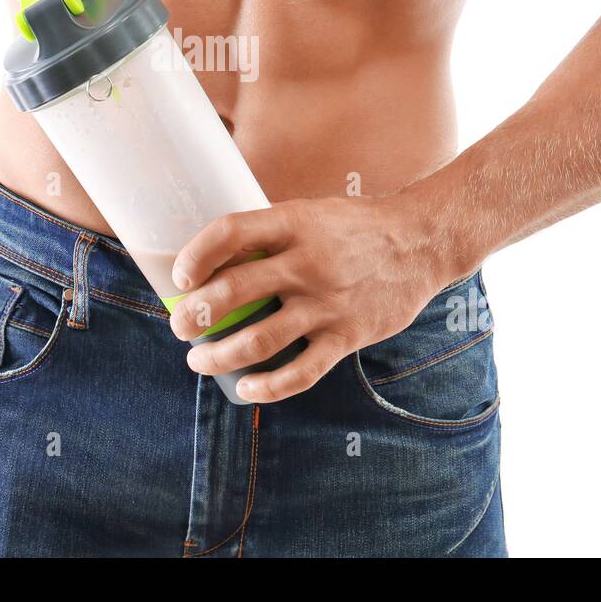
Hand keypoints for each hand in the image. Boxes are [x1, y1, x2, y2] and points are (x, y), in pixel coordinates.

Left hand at [168, 193, 468, 402]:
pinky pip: (302, 372)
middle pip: (235, 290)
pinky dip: (269, 386)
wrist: (421, 243)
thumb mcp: (310, 213)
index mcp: (294, 223)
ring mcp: (328, 303)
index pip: (229, 233)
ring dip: (220, 355)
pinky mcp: (348, 336)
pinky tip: (246, 387)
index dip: (196, 255)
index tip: (179, 276)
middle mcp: (308, 262)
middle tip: (179, 327)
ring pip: (260, 339)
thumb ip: (269, 234)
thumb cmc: (354, 227)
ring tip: (199, 360)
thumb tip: (212, 259)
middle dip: (195, 314)